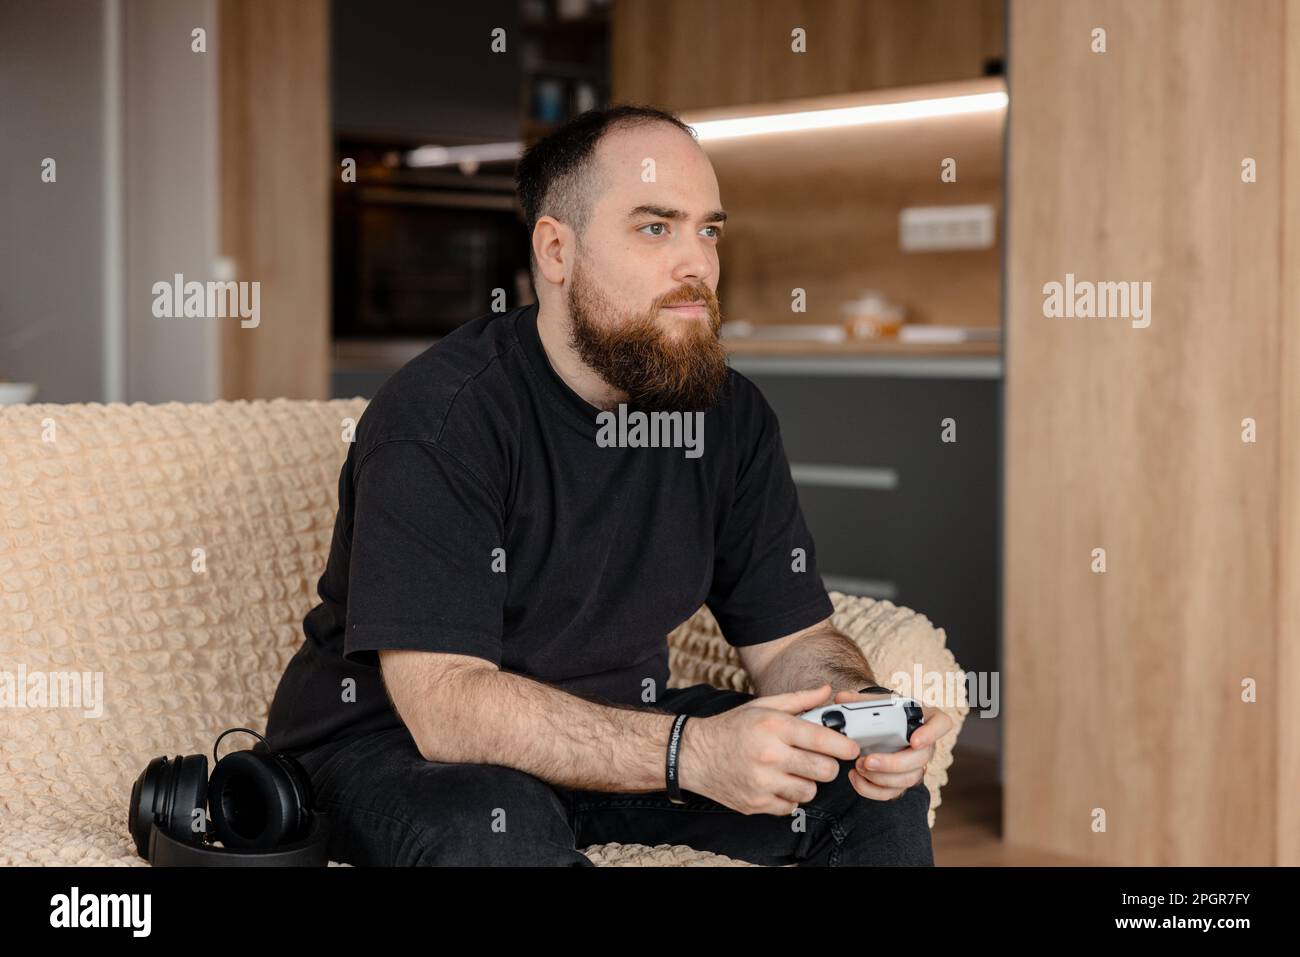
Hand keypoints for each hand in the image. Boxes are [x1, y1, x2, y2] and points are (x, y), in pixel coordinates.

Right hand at [681, 683, 859, 815]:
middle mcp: (769, 755)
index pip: (822, 739)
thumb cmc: (731, 728)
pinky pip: (791, 806)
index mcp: (773, 726)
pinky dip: (789, 797)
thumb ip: (798, 700)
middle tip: (819, 759)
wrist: (694, 755)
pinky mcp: (756, 803)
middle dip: (827, 765)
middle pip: (824, 770)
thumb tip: (827, 691)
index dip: (844, 746)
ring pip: (810, 791)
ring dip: (807, 782)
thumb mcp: (762, 706)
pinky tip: (776, 783)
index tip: (852, 748)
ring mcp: (762, 783)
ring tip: (792, 770)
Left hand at [830, 688, 952, 801]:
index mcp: (925, 718)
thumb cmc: (886, 712)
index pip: (941, 724)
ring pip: (909, 779)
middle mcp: (926, 744)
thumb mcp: (876, 702)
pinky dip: (873, 789)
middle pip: (921, 758)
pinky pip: (894, 792)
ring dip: (881, 778)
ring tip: (858, 767)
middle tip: (868, 760)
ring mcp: (916, 765)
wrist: (884, 727)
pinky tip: (856, 778)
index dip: (931, 734)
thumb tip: (841, 698)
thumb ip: (859, 700)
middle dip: (893, 763)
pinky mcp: (902, 781)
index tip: (914, 741)